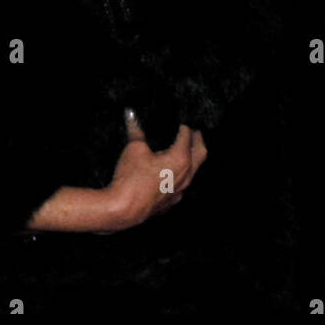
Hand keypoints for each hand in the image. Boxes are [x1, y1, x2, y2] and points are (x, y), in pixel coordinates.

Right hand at [102, 111, 207, 232]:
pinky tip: (173, 173)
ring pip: (194, 171)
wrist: (124, 210)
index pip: (187, 135)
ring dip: (192, 158)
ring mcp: (180, 190)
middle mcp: (185, 174)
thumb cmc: (131, 178)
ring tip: (187, 150)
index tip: (183, 121)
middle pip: (200, 153)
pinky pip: (183, 185)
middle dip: (198, 140)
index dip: (185, 126)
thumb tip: (131, 114)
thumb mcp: (134, 148)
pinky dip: (182, 175)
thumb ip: (136, 130)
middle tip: (195, 131)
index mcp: (180, 158)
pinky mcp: (171, 201)